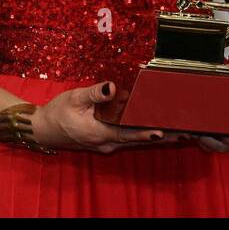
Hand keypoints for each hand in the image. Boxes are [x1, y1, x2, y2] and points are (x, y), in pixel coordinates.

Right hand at [30, 81, 182, 153]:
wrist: (45, 129)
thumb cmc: (58, 113)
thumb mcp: (74, 98)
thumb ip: (94, 93)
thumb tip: (111, 86)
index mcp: (99, 132)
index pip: (127, 133)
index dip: (145, 132)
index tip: (163, 131)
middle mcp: (107, 142)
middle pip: (138, 139)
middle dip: (160, 135)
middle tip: (183, 130)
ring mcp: (107, 143)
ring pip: (136, 140)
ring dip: (156, 135)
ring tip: (179, 130)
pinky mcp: (107, 140)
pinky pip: (130, 138)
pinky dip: (144, 133)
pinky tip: (157, 128)